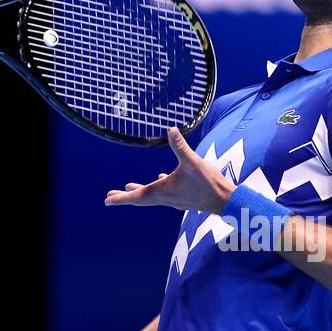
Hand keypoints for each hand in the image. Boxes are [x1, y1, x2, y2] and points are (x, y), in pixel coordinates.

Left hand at [104, 126, 233, 214]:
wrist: (224, 201)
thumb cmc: (208, 183)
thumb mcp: (193, 162)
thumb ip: (181, 146)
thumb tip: (171, 129)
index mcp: (163, 191)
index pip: (137, 196)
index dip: (121, 198)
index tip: (107, 200)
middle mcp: (166, 198)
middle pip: (141, 198)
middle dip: (125, 197)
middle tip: (110, 197)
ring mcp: (174, 199)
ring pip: (152, 196)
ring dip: (139, 192)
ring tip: (129, 187)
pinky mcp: (183, 198)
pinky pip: (164, 193)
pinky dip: (157, 188)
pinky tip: (160, 179)